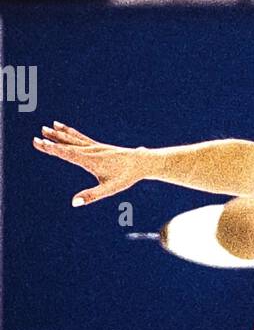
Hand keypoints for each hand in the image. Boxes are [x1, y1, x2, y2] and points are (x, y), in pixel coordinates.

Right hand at [32, 122, 146, 206]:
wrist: (141, 162)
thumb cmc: (125, 177)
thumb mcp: (109, 189)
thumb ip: (91, 196)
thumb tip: (75, 203)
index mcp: (90, 160)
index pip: (67, 153)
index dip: (52, 148)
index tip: (39, 143)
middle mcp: (90, 151)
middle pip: (67, 144)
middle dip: (51, 141)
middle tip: (36, 137)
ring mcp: (94, 146)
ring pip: (73, 138)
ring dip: (59, 133)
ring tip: (46, 127)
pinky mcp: (98, 145)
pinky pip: (80, 137)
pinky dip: (70, 132)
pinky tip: (63, 128)